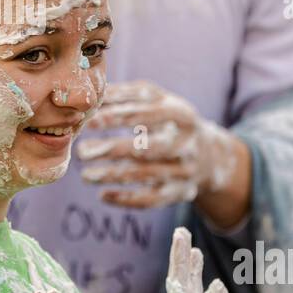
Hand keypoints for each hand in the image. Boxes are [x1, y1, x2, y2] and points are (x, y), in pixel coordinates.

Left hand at [76, 80, 240, 209]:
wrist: (210, 155)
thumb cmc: (171, 122)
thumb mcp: (158, 101)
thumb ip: (128, 95)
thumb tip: (92, 93)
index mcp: (181, 114)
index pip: (146, 113)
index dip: (116, 117)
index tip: (89, 121)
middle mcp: (187, 143)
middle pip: (147, 147)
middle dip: (112, 149)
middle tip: (82, 151)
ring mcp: (186, 170)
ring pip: (145, 175)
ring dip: (112, 175)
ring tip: (85, 175)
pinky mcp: (181, 193)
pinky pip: (151, 199)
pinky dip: (125, 199)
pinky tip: (103, 195)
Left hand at [166, 226, 251, 292]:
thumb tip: (216, 285)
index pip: (180, 282)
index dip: (180, 259)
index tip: (181, 235)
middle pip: (182, 282)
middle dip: (182, 257)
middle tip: (182, 231)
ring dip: (192, 271)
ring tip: (192, 250)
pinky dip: (207, 291)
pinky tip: (213, 285)